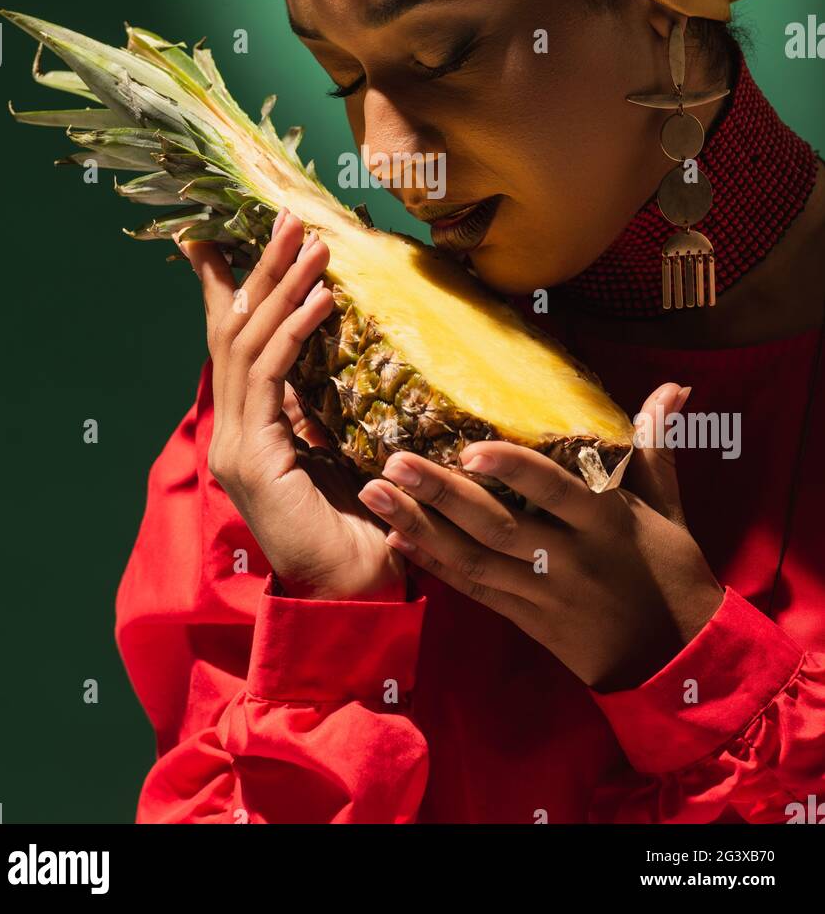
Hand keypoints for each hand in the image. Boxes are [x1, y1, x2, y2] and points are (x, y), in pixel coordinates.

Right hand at [178, 209, 406, 601]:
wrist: (353, 595)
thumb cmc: (359, 526)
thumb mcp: (336, 451)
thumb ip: (316, 408)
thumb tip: (321, 355)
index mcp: (247, 429)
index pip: (230, 343)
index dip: (222, 287)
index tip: (217, 235)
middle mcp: (232, 432)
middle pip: (235, 331)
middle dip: (259, 269)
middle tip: (288, 217)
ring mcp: (237, 445)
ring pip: (248, 344)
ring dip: (281, 287)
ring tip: (310, 242)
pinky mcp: (255, 457)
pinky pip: (273, 377)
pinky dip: (295, 331)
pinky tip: (321, 298)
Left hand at [356, 382, 725, 688]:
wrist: (673, 660)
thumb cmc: (670, 570)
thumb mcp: (668, 507)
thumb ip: (653, 445)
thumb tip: (672, 386)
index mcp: (607, 524)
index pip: (556, 491)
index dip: (514, 469)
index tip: (467, 447)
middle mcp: (570, 558)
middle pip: (498, 526)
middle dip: (441, 495)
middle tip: (392, 461)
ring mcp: (543, 592)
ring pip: (474, 559)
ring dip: (420, 527)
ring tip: (374, 495)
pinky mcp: (526, 619)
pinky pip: (474, 589)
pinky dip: (435, 566)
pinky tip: (397, 540)